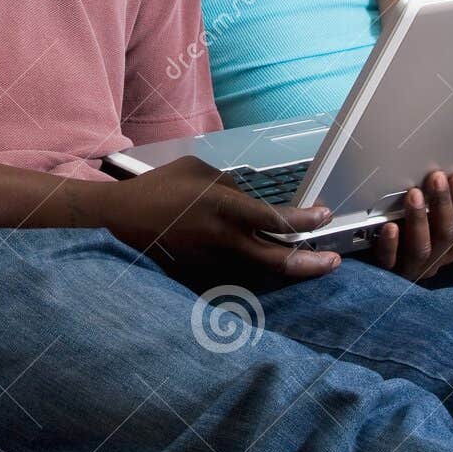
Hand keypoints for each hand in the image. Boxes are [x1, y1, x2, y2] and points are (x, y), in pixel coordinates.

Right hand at [91, 156, 340, 280]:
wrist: (119, 221)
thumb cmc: (158, 189)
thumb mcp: (199, 171)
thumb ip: (232, 187)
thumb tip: (252, 205)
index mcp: (222, 208)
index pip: (274, 220)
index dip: (305, 221)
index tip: (325, 216)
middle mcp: (222, 241)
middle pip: (277, 261)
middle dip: (311, 264)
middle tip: (333, 262)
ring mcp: (212, 265)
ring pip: (260, 272)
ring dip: (281, 267)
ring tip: (303, 259)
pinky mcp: (201, 280)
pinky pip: (237, 276)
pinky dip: (252, 271)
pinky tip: (255, 262)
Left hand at [373, 169, 452, 282]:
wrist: (378, 267)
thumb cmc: (409, 238)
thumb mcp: (437, 228)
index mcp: (451, 248)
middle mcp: (436, 259)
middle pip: (446, 235)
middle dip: (443, 204)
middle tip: (436, 179)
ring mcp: (412, 267)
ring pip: (421, 249)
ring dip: (419, 219)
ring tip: (414, 194)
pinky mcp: (387, 271)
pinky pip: (389, 260)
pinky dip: (390, 243)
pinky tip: (390, 226)